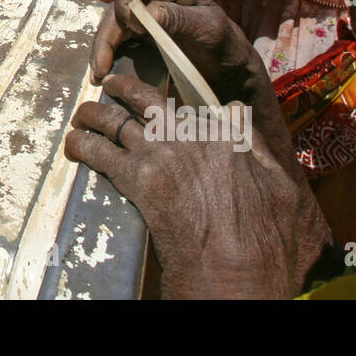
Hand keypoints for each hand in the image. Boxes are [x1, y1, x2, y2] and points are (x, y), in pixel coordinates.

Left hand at [63, 71, 329, 298]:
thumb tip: (240, 116)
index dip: (175, 102)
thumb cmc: (265, 239)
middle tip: (110, 85)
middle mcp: (189, 135)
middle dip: (124, 88)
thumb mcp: (282, 187)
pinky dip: (82, 145)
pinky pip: (100, 152)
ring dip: (95, 114)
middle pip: (147, 99)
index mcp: (225, 134)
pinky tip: (73, 145)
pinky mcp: (137, 178)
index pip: (195, 104)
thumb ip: (261, 148)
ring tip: (82, 114)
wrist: (233, 270)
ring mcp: (161, 153)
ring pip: (117, 120)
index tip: (163, 100)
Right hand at [90, 0, 297, 170]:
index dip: (124, 4)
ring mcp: (149, 17)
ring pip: (114, 25)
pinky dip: (110, 55)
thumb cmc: (228, 48)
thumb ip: (179, 19)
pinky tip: (105, 73)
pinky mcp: (145, 36)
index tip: (135, 30)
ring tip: (99, 75)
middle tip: (101, 68)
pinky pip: (120, 40)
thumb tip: (145, 13)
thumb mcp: (209, 31)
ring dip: (103, 48)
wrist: (235, 73)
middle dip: (106, 36)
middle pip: (117, 8)